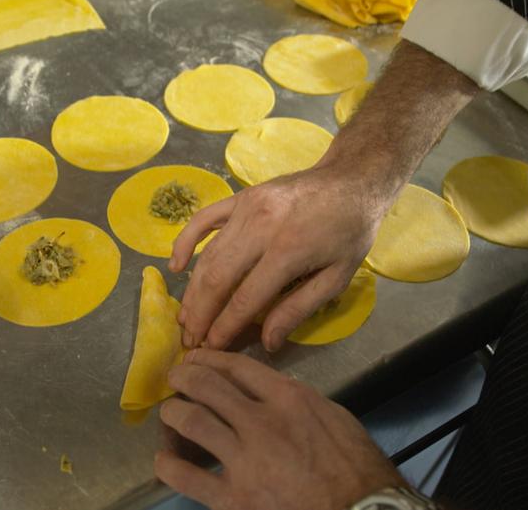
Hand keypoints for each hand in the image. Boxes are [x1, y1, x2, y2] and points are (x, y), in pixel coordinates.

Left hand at [155, 349, 405, 509]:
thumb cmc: (356, 469)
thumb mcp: (333, 417)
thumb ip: (296, 400)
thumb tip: (270, 391)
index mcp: (289, 398)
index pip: (237, 366)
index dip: (209, 358)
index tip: (196, 358)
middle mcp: (262, 422)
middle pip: (207, 385)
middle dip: (184, 377)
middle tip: (175, 379)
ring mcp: (244, 460)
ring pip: (191, 422)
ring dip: (172, 413)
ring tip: (169, 414)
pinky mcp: (233, 499)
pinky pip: (186, 476)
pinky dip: (168, 464)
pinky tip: (165, 461)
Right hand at [170, 159, 388, 351]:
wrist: (352, 179)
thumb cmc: (350, 232)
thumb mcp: (336, 277)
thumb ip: (298, 309)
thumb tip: (267, 343)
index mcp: (288, 251)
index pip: (245, 298)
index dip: (225, 326)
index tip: (212, 347)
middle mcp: (261, 228)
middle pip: (218, 278)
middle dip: (200, 313)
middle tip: (190, 339)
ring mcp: (246, 208)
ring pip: (208, 254)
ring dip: (192, 289)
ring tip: (185, 317)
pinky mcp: (240, 197)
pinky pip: (204, 220)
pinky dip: (185, 242)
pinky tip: (175, 266)